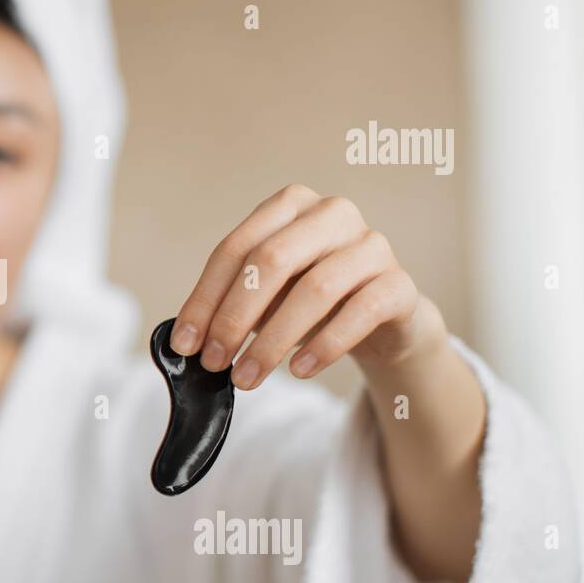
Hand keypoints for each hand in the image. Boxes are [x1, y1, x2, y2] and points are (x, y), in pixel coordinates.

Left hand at [169, 184, 444, 389]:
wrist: (381, 320)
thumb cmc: (311, 302)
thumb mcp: (265, 298)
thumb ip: (230, 305)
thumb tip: (187, 339)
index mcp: (290, 205)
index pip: (235, 249)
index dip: (205, 299)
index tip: (184, 344)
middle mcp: (332, 213)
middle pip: (271, 260)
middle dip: (234, 317)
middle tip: (214, 361)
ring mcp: (370, 245)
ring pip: (314, 289)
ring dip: (273, 340)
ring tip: (248, 377)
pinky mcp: (399, 283)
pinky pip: (359, 312)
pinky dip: (323, 345)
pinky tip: (297, 370)